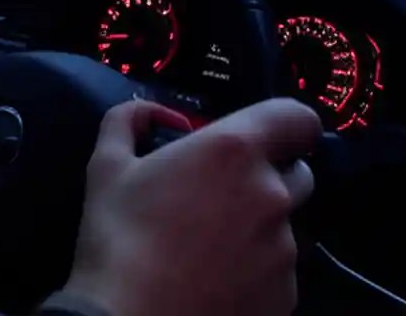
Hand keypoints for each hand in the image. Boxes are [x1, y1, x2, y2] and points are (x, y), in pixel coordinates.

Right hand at [62, 98, 322, 315]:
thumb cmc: (117, 241)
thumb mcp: (107, 166)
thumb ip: (131, 120)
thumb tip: (157, 112)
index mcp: (235, 151)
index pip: (298, 119)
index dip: (286, 126)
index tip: (265, 139)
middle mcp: (271, 195)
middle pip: (297, 175)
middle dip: (268, 179)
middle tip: (221, 198)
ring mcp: (284, 249)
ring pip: (284, 227)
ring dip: (257, 229)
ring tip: (207, 250)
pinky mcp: (286, 294)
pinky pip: (278, 272)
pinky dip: (255, 272)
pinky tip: (215, 281)